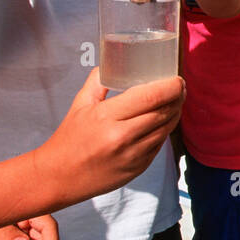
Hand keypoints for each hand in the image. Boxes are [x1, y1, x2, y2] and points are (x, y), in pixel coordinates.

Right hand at [36, 69, 183, 204]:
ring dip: (175, 113)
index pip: (150, 97)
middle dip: (177, 97)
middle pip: (163, 112)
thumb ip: (97, 82)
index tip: (177, 79)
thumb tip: (112, 62)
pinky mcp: (138, 168)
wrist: (59, 177)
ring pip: (166, 130)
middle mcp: (123, 137)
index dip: (170, 87)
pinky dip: (165, 131)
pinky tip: (164, 121)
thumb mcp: (80, 104)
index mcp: (107, 117)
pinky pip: (159, 145)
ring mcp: (133, 156)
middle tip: (180, 87)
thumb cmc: (69, 138)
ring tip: (176, 101)